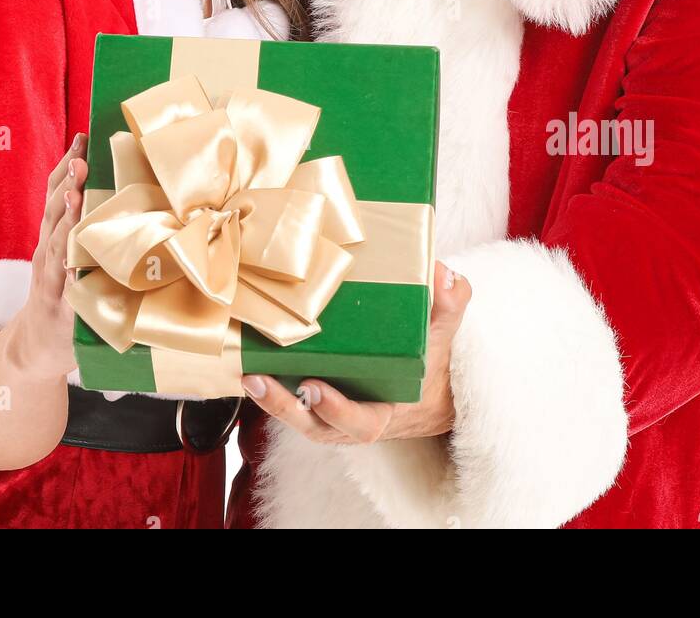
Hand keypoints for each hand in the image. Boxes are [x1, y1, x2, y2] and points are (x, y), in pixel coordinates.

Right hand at [7, 132, 86, 381]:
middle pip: (54, 210)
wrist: (34, 348)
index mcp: (53, 235)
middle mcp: (47, 251)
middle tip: (80, 157)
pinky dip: (68, 272)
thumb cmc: (64, 295)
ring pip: (56, 243)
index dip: (67, 164)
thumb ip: (86, 227)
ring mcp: (49, 279)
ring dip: (65, 218)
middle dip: (67, 182)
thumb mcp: (69, 256)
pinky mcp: (58, 307)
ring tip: (74, 195)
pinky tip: (76, 261)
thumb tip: (119, 189)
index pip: (57, 192)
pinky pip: (63, 286)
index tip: (82, 137)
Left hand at [242, 260, 470, 443]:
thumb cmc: (433, 362)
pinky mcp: (321, 400)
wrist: (431, 388)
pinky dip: (275, 388)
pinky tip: (253, 363)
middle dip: (286, 407)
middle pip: (317, 425)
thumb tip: (442, 274)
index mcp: (388, 411)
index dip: (338, 410)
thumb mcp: (445, 334)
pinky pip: (295, 401)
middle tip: (260, 380)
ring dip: (272, 399)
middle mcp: (356, 418)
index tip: (317, 388)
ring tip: (249, 373)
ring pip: (300, 416)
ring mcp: (335, 411)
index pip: (362, 423)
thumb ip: (449, 306)